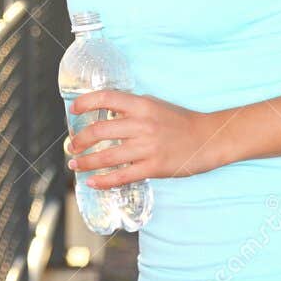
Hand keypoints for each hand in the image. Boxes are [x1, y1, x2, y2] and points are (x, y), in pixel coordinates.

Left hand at [66, 90, 224, 187]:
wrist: (209, 138)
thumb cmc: (180, 121)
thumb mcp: (154, 105)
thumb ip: (131, 108)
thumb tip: (103, 111)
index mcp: (141, 105)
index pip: (106, 98)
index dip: (85, 103)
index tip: (73, 110)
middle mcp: (142, 124)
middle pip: (99, 130)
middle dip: (79, 140)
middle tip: (71, 146)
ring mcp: (147, 147)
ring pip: (106, 156)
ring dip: (86, 162)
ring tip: (75, 165)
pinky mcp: (154, 167)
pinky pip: (122, 176)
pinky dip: (104, 181)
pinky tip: (93, 183)